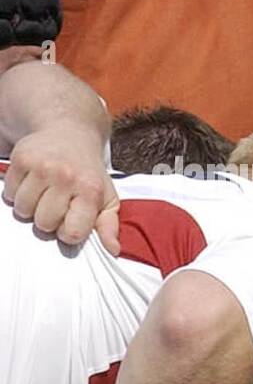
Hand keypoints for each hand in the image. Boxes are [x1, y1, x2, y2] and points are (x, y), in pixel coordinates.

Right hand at [4, 121, 119, 252]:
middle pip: (43, 224)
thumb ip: (109, 226)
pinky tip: (32, 184)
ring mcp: (42, 167)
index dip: (69, 233)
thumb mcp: (107, 199)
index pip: (72, 232)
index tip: (71, 223)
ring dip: (31, 208)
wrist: (70, 133)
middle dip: (49, 220)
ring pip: (23, 210)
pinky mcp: (21, 159)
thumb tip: (112, 250)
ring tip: (44, 195)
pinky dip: (18, 194)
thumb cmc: (89, 173)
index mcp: (90, 191)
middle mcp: (66, 178)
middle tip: (57, 205)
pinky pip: (10, 194)